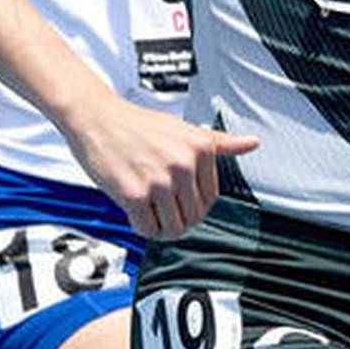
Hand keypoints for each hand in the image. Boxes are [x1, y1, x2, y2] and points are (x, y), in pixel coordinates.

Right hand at [72, 94, 257, 237]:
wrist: (97, 118)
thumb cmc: (137, 125)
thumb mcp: (184, 128)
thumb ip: (219, 141)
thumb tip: (252, 143)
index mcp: (200, 148)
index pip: (211, 199)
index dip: (193, 204)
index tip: (177, 197)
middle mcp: (183, 164)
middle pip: (194, 217)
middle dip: (177, 217)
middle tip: (160, 204)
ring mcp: (159, 181)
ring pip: (173, 228)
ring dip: (160, 226)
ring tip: (149, 208)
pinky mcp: (134, 196)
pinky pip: (148, 230)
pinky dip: (142, 226)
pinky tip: (135, 210)